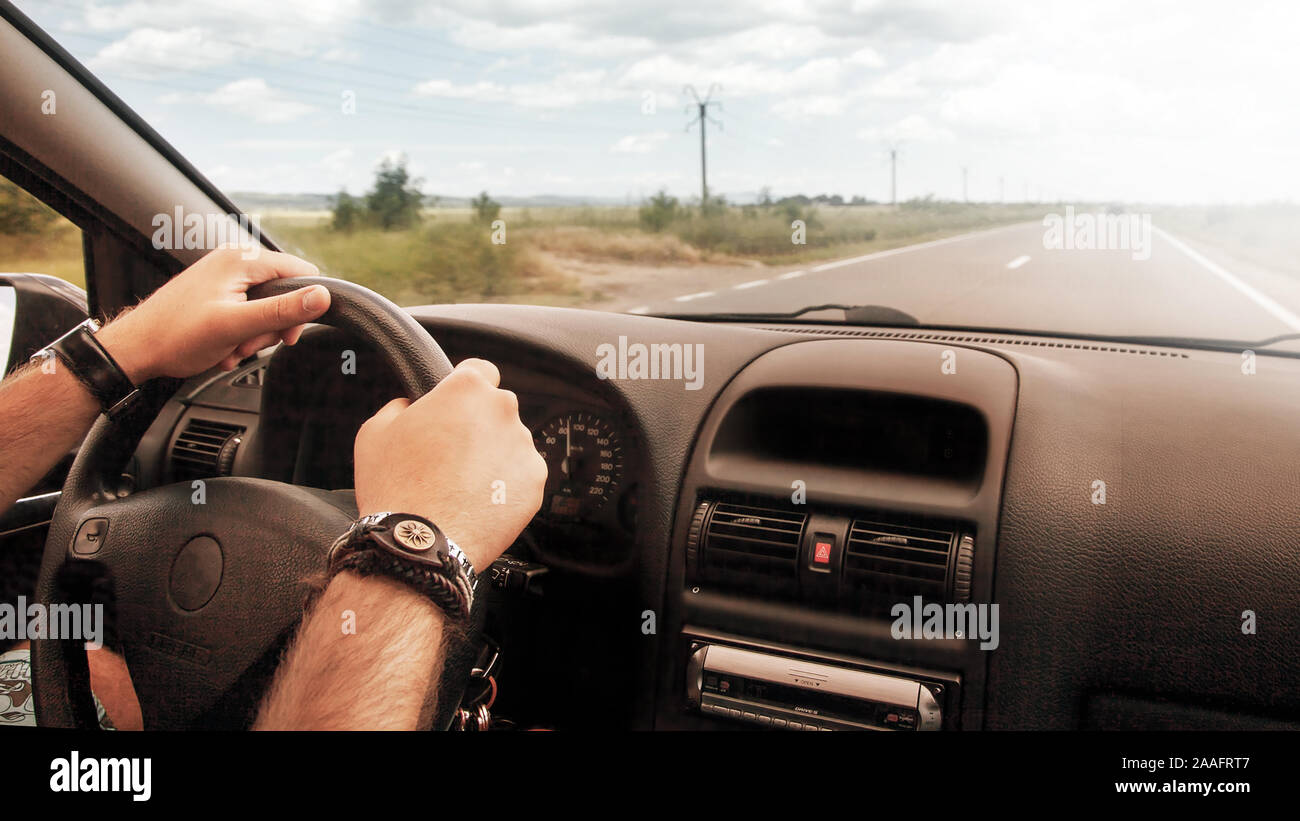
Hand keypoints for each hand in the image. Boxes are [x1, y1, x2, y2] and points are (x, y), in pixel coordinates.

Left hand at [95, 247, 330, 382]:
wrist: (135, 349)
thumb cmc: (176, 336)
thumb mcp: (237, 325)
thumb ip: (282, 309)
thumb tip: (323, 296)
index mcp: (241, 260)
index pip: (301, 272)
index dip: (304, 305)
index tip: (286, 334)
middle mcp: (234, 261)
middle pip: (283, 293)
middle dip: (271, 326)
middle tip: (248, 344)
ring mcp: (224, 277)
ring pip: (265, 307)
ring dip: (254, 335)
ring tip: (231, 348)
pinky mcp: (216, 293)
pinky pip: (246, 312)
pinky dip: (240, 334)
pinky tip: (223, 348)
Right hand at [353, 359, 547, 570]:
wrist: (420, 544)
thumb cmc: (396, 488)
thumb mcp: (376, 431)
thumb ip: (400, 405)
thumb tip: (410, 405)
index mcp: (466, 390)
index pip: (479, 370)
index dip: (464, 386)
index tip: (457, 404)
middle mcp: (502, 411)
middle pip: (496, 409)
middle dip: (477, 425)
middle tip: (450, 453)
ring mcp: (523, 447)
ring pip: (510, 443)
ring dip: (492, 455)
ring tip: (461, 484)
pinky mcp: (535, 482)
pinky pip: (520, 475)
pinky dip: (505, 484)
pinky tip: (477, 500)